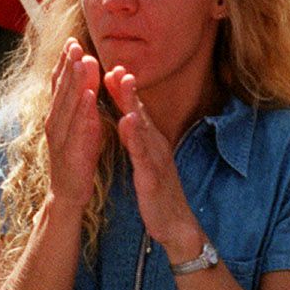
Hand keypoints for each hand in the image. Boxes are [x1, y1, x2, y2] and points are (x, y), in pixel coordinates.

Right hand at [44, 40, 103, 211]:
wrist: (68, 192)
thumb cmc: (75, 153)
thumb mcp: (75, 122)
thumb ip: (78, 99)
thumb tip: (84, 71)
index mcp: (56, 113)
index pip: (58, 83)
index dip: (63, 62)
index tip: (71, 40)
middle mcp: (55, 121)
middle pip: (61, 89)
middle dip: (68, 65)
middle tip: (75, 42)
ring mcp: (62, 136)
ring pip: (69, 104)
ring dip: (76, 82)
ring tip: (83, 61)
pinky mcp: (73, 150)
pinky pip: (79, 128)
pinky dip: (83, 110)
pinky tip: (90, 96)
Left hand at [106, 67, 202, 258]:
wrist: (176, 223)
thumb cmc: (159, 190)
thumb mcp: (147, 160)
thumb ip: (138, 138)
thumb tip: (127, 116)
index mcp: (149, 141)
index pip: (135, 111)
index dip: (124, 91)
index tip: (112, 68)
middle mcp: (154, 143)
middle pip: (139, 111)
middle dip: (128, 88)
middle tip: (117, 65)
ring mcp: (155, 158)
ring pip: (143, 126)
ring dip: (133, 102)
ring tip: (123, 82)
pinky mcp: (152, 176)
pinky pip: (143, 154)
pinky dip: (136, 136)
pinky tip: (129, 123)